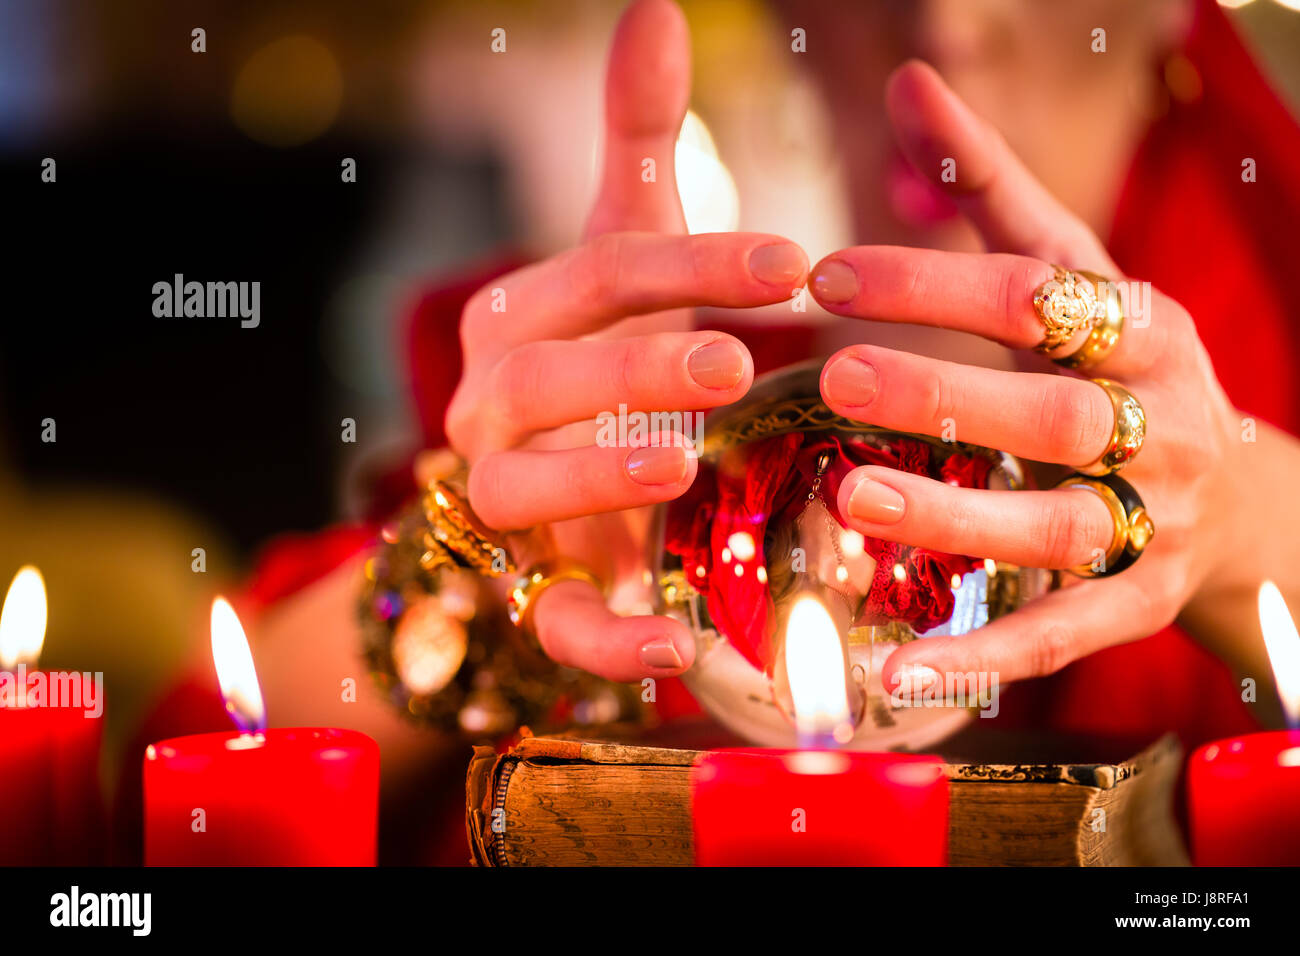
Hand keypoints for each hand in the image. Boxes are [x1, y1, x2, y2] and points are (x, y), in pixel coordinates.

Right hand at [444, 0, 807, 680]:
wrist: (552, 486)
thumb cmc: (606, 355)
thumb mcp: (626, 249)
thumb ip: (638, 142)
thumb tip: (656, 4)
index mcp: (522, 318)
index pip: (595, 274)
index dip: (686, 261)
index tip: (794, 255)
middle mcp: (493, 408)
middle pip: (547, 379)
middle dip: (635, 363)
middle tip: (738, 359)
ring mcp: (505, 506)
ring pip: (523, 489)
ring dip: (597, 476)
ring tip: (683, 464)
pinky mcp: (537, 592)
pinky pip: (553, 624)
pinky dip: (606, 641)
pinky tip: (681, 649)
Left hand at [809, 61, 1240, 694]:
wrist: (1243, 496)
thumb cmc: (1122, 361)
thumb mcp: (1073, 267)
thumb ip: (986, 185)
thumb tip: (908, 83)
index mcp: (1145, 327)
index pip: (1038, 297)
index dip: (934, 285)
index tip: (825, 274)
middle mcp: (1161, 423)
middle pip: (1056, 411)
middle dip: (949, 393)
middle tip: (838, 376)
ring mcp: (1154, 522)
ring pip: (1057, 524)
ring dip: (956, 514)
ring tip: (851, 498)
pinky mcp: (1134, 605)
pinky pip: (1061, 634)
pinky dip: (980, 657)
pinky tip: (893, 671)